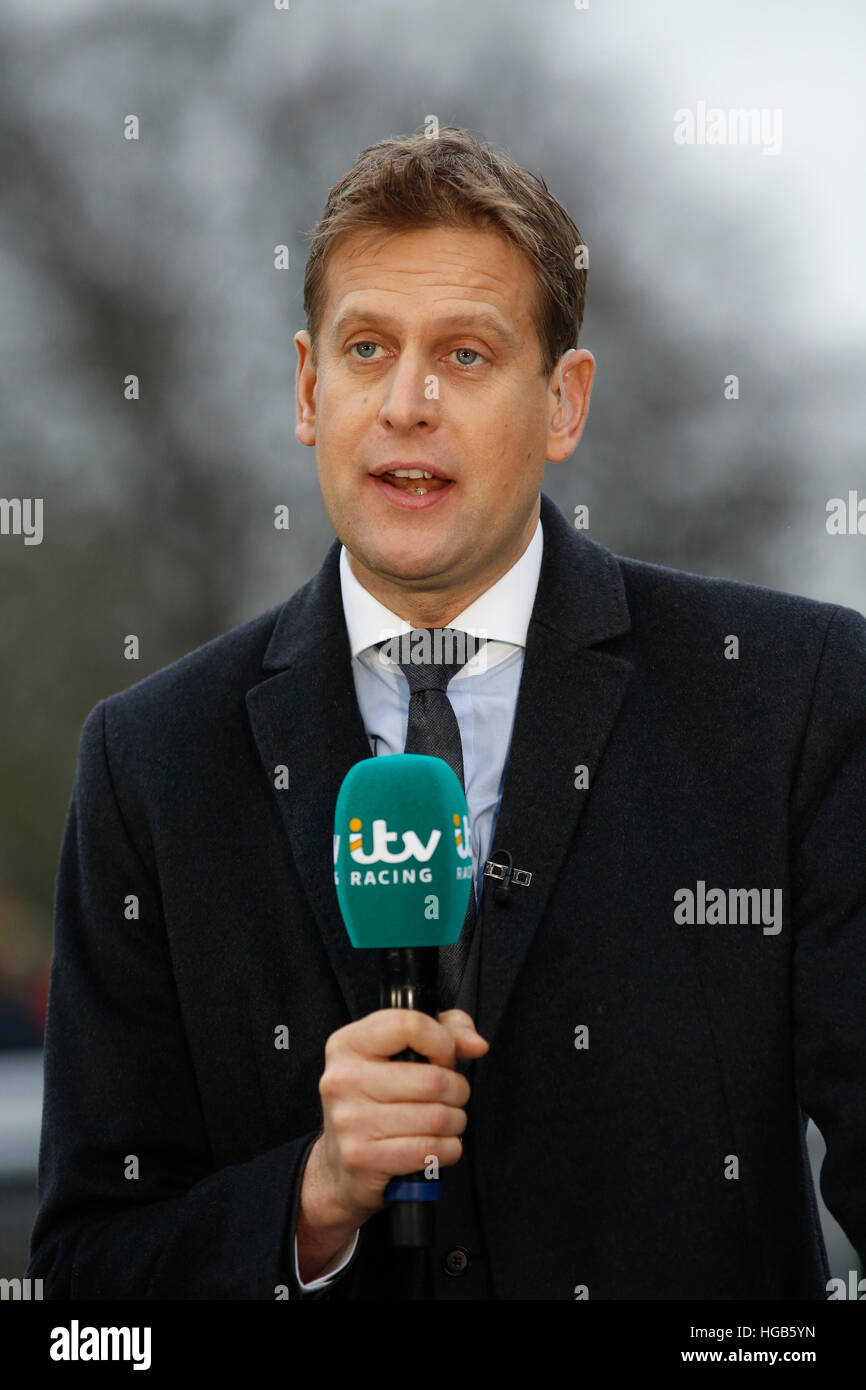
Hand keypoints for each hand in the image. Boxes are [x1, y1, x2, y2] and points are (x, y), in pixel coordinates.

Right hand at [307, 1008, 488, 1233]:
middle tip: (450, 1097)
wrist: (338, 1162)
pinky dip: (448, 1149)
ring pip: (436, 1118)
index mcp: (349, 1043)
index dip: (442, 1043)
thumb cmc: (379, 1097)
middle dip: (457, 1090)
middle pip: (433, 1079)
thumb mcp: (404, 1050)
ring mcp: (349, 1119)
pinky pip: (429, 1150)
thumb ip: (448, 1030)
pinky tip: (438, 1145)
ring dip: (455, 1122)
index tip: (443, 1058)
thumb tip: (477, 1045)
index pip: (410, 1025)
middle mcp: (343, 1078)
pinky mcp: (361, 1157)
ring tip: (444, 1121)